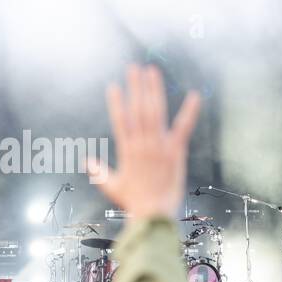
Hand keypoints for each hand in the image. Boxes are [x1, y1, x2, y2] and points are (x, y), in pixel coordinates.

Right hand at [89, 64, 200, 220]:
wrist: (152, 213)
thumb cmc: (133, 203)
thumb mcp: (111, 187)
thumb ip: (99, 172)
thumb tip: (87, 162)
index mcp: (126, 150)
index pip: (120, 120)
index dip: (117, 102)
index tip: (114, 86)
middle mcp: (141, 143)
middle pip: (137, 108)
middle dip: (136, 86)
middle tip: (134, 68)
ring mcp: (159, 146)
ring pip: (154, 111)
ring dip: (153, 89)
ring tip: (152, 71)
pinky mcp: (176, 152)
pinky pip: (183, 127)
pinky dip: (190, 111)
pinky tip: (194, 96)